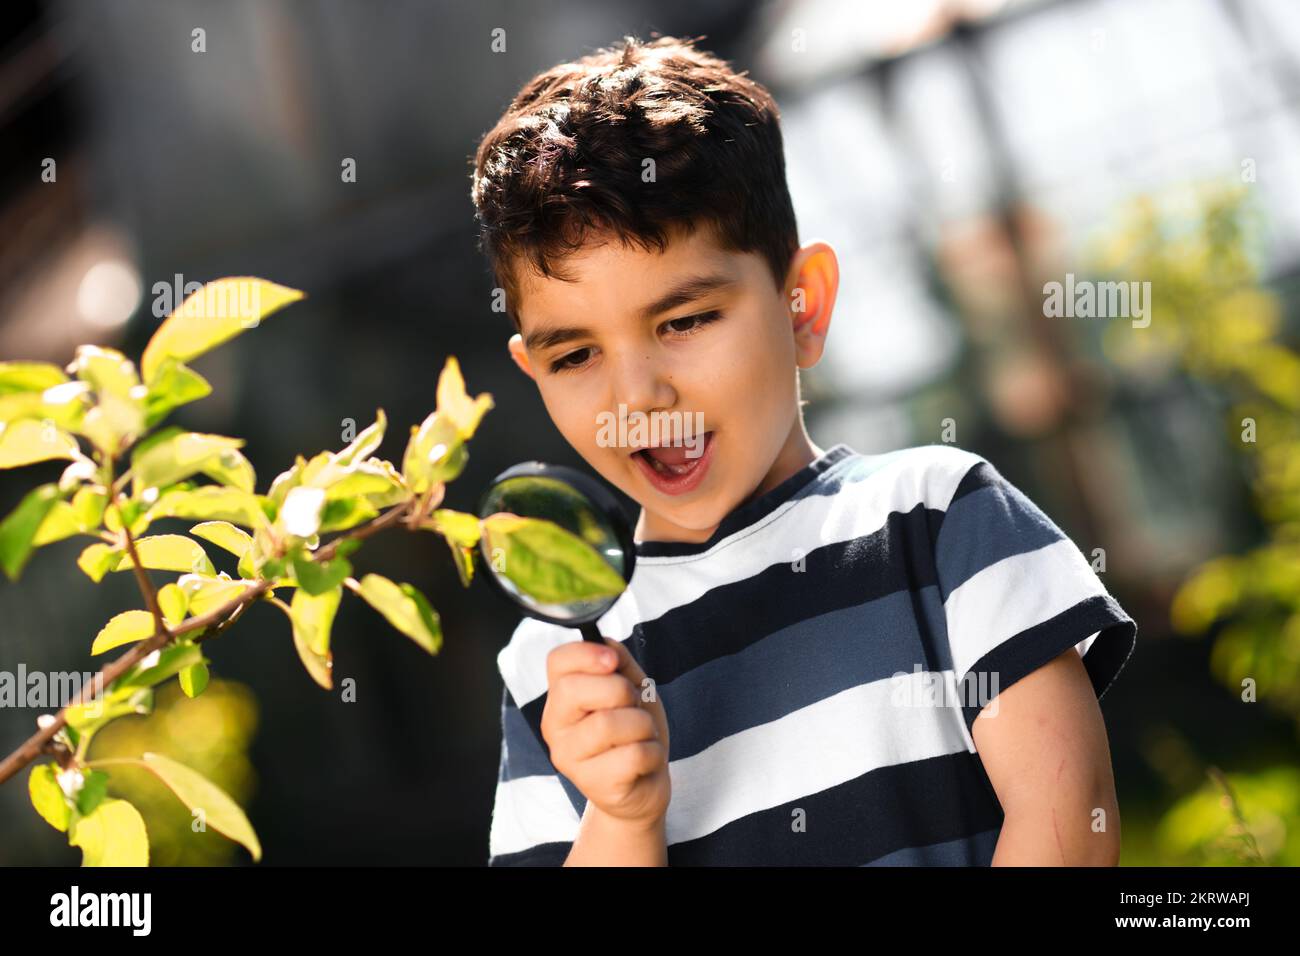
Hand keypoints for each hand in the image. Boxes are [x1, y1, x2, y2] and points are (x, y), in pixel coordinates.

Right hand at [541, 636, 669, 828]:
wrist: (645, 785)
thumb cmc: (634, 731)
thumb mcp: (632, 688)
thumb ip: (619, 663)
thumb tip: (606, 646)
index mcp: (560, 699)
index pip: (557, 661)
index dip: (586, 653)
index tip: (612, 661)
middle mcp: (555, 727)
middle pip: (575, 690)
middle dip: (621, 691)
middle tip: (633, 706)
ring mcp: (570, 759)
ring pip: (608, 723)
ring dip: (642, 725)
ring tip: (642, 736)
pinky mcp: (594, 785)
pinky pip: (633, 754)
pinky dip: (652, 753)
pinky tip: (645, 761)